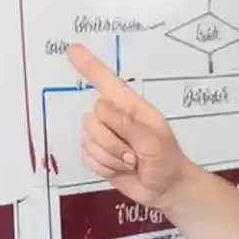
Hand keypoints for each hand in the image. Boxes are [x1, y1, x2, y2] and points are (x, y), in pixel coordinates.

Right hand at [67, 43, 191, 208]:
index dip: (89, 65)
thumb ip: (129, 125)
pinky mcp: (96, 154)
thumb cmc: (166, 160)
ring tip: (131, 162)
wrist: (165, 189)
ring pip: (88, 140)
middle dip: (112, 141)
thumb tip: (101, 109)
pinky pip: (86, 157)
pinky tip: (120, 169)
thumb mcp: (154, 142)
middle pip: (93, 118)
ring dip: (111, 157)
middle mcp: (114, 117)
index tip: (72, 49)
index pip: (106, 81)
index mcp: (131, 106)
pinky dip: (104, 167)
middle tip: (135, 154)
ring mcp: (103, 135)